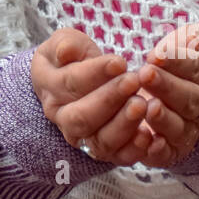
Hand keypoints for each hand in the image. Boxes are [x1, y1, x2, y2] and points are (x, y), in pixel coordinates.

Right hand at [31, 28, 153, 165]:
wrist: (78, 81)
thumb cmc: (75, 57)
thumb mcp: (66, 41)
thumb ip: (66, 44)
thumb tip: (66, 52)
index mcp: (49, 87)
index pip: (70, 83)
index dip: (95, 73)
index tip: (119, 62)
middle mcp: (62, 117)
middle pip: (82, 117)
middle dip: (110, 99)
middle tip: (134, 81)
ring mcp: (82, 138)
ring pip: (99, 141)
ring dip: (124, 124)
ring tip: (143, 104)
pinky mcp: (105, 151)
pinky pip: (118, 157)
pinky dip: (134, 150)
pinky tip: (149, 135)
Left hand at [134, 23, 198, 168]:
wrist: (190, 96)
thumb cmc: (182, 62)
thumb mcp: (190, 41)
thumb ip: (190, 38)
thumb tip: (188, 38)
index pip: (197, 67)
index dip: (178, 61)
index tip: (155, 55)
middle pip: (190, 98)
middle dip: (167, 87)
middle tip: (145, 74)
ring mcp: (191, 130)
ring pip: (181, 128)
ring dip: (165, 119)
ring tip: (149, 108)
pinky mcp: (174, 151)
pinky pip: (170, 154)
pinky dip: (160, 151)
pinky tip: (149, 143)